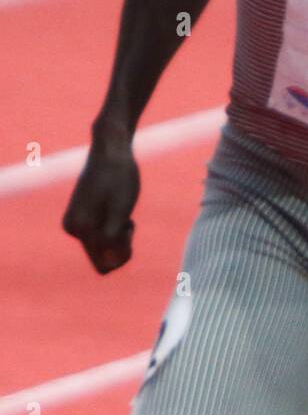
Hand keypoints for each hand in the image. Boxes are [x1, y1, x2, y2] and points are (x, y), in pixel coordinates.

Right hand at [62, 128, 139, 273]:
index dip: (123, 250)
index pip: (105, 266)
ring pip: (105, 247)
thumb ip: (112, 239)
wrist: (112, 148)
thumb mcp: (121, 210)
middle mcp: (72, 229)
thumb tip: (106, 265)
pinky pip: (104, 236)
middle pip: (104, 258)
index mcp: (79, 229)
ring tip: (122, 210)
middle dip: (120, 243)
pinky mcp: (84, 216)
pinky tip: (120, 208)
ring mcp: (76, 223)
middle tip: (126, 218)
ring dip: (120, 234)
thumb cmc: (120, 177)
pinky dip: (117, 227)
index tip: (127, 224)